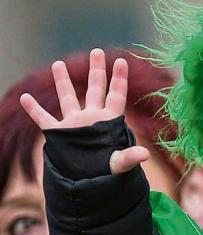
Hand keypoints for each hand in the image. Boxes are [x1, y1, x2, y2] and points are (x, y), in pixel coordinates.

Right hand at [19, 48, 149, 174]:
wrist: (90, 183)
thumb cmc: (108, 173)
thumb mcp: (119, 164)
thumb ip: (129, 157)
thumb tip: (145, 155)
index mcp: (108, 121)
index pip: (116, 95)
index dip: (119, 79)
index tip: (121, 61)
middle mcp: (92, 118)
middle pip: (95, 89)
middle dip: (96, 71)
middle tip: (96, 51)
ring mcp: (75, 124)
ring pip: (67, 97)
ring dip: (62, 82)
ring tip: (57, 63)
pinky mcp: (59, 134)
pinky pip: (43, 119)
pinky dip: (34, 110)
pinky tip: (25, 97)